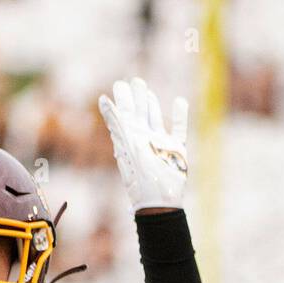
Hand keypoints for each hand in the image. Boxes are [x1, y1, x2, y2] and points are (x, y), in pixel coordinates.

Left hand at [98, 77, 189, 211]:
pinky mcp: (176, 151)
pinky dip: (180, 116)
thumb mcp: (126, 142)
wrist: (158, 200)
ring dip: (152, 105)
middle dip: (137, 97)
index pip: (124, 113)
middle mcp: (144, 139)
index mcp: (130, 137)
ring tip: (148, 92)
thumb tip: (103, 99)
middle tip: (135, 81)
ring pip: (155, 120)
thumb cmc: (140, 173)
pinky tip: (180, 102)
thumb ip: (116, 120)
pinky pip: (178, 130)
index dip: (121, 99)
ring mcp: (160, 144)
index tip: (119, 84)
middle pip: (139, 113)